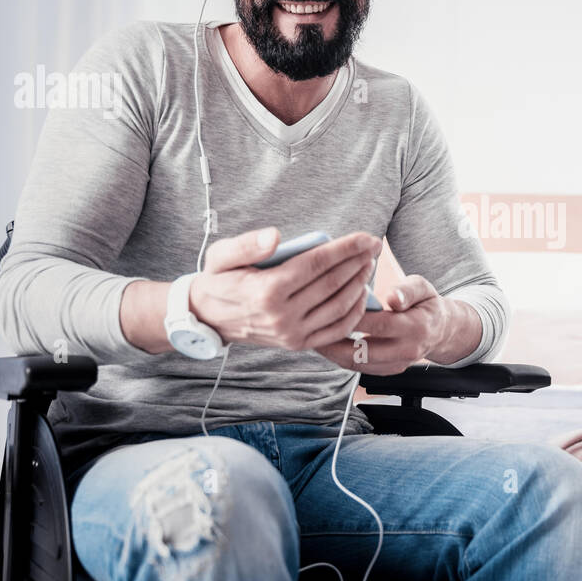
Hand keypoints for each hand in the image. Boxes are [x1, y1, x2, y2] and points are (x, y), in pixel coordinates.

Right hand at [189, 227, 381, 351]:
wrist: (208, 317)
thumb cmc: (219, 279)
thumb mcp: (221, 255)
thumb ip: (247, 244)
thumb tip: (276, 236)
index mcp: (266, 290)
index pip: (317, 264)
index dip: (346, 249)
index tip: (366, 237)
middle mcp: (282, 315)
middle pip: (332, 284)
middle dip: (358, 262)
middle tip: (373, 248)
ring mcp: (292, 333)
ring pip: (339, 307)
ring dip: (359, 284)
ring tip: (368, 265)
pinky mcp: (298, 344)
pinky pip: (335, 329)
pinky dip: (354, 313)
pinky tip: (361, 294)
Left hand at [315, 275, 448, 374]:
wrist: (441, 330)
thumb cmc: (426, 304)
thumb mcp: (423, 288)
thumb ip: (407, 290)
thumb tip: (392, 298)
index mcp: (415, 327)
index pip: (377, 324)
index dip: (351, 316)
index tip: (328, 305)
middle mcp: (407, 350)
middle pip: (362, 351)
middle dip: (333, 341)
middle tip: (310, 328)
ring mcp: (398, 364)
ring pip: (358, 365)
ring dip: (333, 353)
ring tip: (313, 338)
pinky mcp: (390, 372)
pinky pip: (361, 369)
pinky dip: (342, 359)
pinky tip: (328, 346)